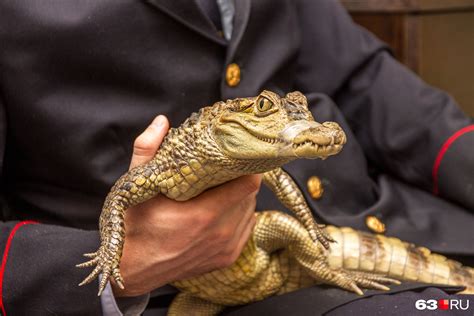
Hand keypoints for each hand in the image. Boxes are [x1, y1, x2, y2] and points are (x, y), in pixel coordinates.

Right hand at [112, 115, 260, 296]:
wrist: (134, 269)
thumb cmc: (136, 226)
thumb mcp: (135, 187)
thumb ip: (147, 151)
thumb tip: (162, 121)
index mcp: (203, 214)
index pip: (249, 183)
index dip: (246, 166)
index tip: (236, 156)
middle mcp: (220, 233)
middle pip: (251, 195)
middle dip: (242, 178)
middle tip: (227, 169)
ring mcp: (226, 248)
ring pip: (250, 210)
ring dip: (241, 197)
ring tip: (223, 188)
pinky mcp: (227, 258)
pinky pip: (246, 227)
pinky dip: (239, 215)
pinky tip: (222, 209)